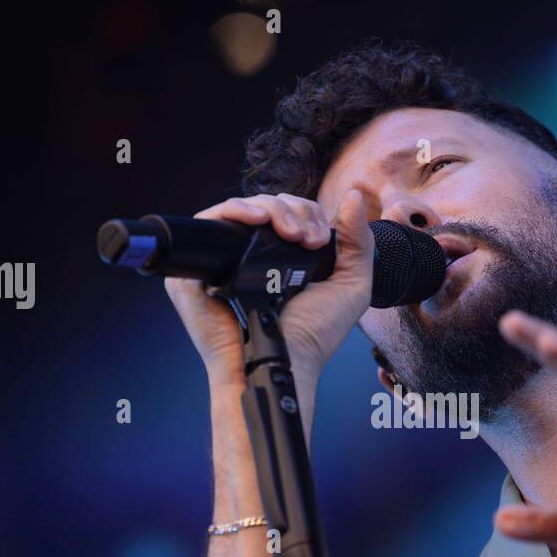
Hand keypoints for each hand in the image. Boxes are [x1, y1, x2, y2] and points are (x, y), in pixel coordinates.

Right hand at [164, 190, 373, 386]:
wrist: (285, 360)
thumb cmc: (313, 336)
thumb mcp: (351, 285)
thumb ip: (359, 241)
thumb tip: (354, 197)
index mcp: (283, 258)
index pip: (290, 213)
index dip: (307, 213)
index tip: (320, 238)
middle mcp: (252, 256)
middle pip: (268, 205)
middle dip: (294, 210)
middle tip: (308, 238)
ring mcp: (223, 261)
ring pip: (243, 209)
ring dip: (272, 209)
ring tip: (291, 233)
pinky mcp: (196, 266)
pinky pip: (209, 220)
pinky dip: (234, 210)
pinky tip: (257, 220)